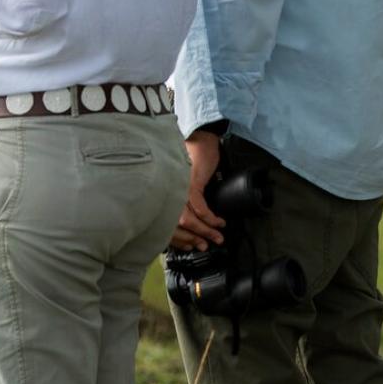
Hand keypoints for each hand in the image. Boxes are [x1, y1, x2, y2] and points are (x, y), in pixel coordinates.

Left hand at [170, 130, 226, 250]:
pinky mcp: (190, 183)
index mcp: (164, 192)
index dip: (178, 238)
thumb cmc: (193, 157)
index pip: (166, 222)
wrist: (201, 138)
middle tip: (205, 246)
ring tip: (217, 237)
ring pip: (187, 219)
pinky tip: (218, 222)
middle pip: (174, 224)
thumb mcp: (185, 181)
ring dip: (204, 231)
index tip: (190, 245)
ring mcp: (177, 187)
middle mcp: (167, 191)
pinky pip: (199, 207)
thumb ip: (184, 199)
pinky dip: (210, 218)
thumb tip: (193, 219)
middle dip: (192, 239)